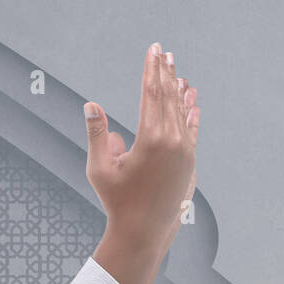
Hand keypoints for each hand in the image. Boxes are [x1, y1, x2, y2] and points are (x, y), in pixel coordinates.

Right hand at [84, 43, 199, 253]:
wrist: (144, 233)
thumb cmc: (117, 202)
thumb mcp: (100, 169)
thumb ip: (97, 135)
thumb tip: (91, 105)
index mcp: (151, 138)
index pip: (152, 92)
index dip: (151, 68)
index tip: (153, 49)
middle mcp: (174, 141)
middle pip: (169, 97)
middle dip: (166, 73)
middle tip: (165, 52)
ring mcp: (186, 152)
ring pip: (182, 112)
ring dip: (178, 90)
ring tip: (178, 71)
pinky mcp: (190, 163)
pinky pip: (191, 131)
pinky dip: (191, 114)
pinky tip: (192, 101)